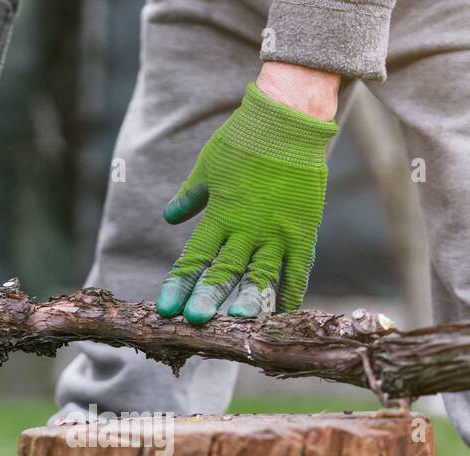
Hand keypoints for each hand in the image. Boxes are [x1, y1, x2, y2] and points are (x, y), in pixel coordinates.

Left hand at [155, 80, 337, 324]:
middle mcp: (247, 228)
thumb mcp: (208, 166)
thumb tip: (169, 216)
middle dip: (207, 297)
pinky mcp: (303, 231)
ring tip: (237, 322)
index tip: (166, 308)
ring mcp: (277, 232)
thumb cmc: (244, 139)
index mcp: (221, 215)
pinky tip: (282, 314)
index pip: (194, 258)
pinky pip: (298, 269)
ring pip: (261, 275)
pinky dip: (291, 292)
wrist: (289, 118)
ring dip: (248, 300)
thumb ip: (191, 196)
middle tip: (194, 322)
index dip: (179, 284)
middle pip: (224, 271)